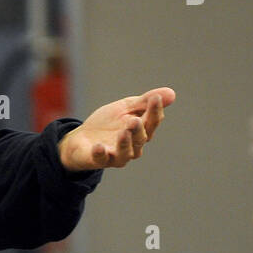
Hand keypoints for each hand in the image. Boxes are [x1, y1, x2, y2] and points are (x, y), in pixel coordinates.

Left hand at [58, 87, 174, 170]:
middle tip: (135, 120)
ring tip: (124, 132)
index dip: (154, 110)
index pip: (152, 121)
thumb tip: (171, 93)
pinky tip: (99, 146)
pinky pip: (101, 159)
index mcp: (142, 131)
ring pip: (125, 152)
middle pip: (140, 138)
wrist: (81, 137)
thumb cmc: (108, 123)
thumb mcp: (125, 108)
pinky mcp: (99, 160)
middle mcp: (133, 146)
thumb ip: (144, 102)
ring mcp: (116, 155)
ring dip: (125, 143)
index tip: (155, 98)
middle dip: (139, 129)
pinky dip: (101, 153)